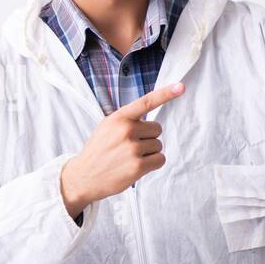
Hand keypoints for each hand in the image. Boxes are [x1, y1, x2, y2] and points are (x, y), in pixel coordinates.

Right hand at [60, 82, 185, 216]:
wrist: (84, 177)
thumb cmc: (99, 150)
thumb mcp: (107, 127)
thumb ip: (127, 120)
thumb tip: (151, 122)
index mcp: (119, 118)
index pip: (145, 102)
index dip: (165, 93)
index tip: (181, 86)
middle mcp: (126, 130)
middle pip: (157, 129)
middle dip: (148, 138)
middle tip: (129, 147)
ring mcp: (132, 148)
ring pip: (158, 145)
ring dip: (149, 152)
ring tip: (128, 158)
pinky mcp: (138, 166)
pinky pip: (160, 160)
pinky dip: (152, 164)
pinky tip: (136, 166)